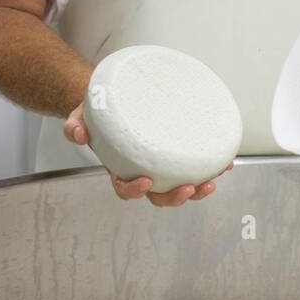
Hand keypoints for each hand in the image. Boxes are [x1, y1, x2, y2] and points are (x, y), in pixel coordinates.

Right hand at [62, 103, 233, 205]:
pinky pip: (193, 167)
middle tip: (189, 188)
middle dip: (175, 197)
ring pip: (178, 187)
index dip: (135, 191)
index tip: (146, 182)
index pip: (125, 189)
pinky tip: (224, 162)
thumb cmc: (98, 115)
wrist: (112, 102)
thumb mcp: (81, 117)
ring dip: (197, 189)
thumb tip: (76, 132)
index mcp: (120, 169)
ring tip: (212, 180)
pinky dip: (210, 166)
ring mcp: (161, 167)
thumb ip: (76, 126)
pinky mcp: (176, 156)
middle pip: (158, 196)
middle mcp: (142, 173)